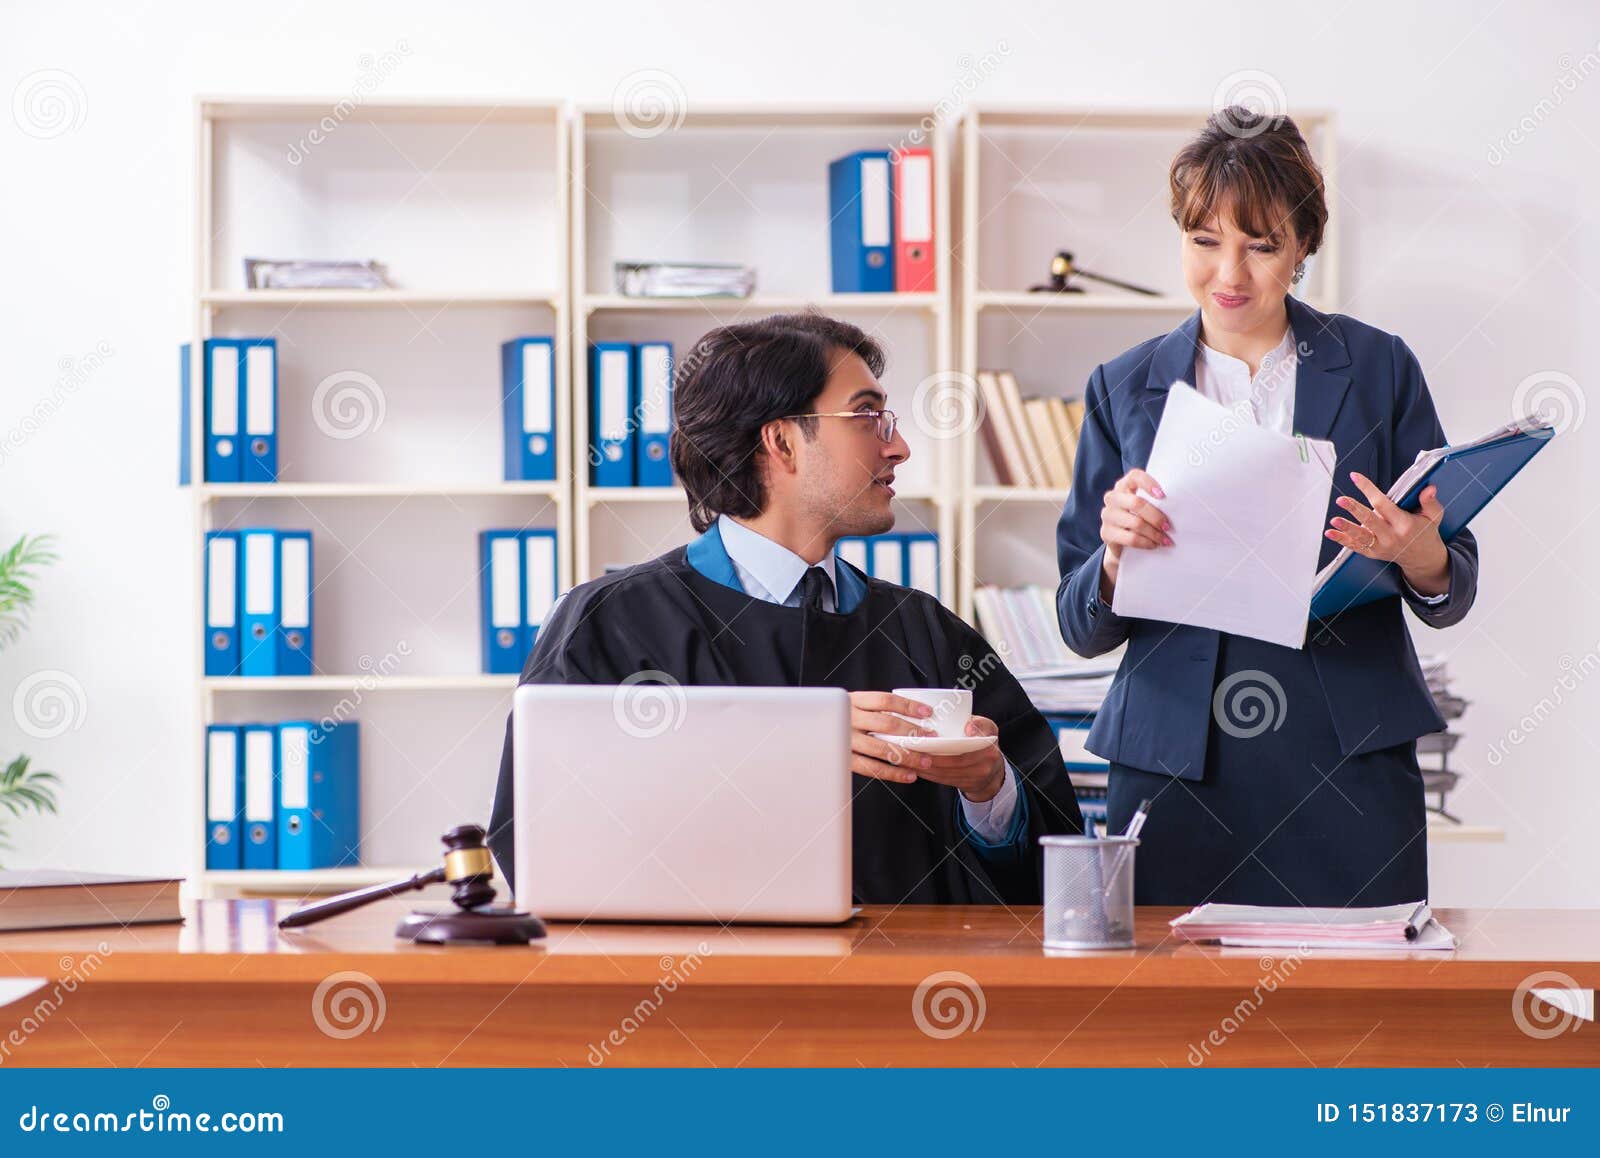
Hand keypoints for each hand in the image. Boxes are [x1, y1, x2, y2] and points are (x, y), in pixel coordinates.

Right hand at [848, 691, 936, 784]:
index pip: (885, 701)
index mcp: (854, 701)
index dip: (908, 706)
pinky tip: (908, 775)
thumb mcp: (854, 705)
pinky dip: (893, 773)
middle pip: (886, 724)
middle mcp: (849, 719)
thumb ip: (875, 709)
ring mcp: (846, 740)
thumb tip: (912, 715)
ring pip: (881, 749)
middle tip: (930, 738)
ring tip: (925, 760)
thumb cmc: (840, 718)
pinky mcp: (845, 760)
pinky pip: (872, 768)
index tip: (926, 712)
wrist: (809, 730)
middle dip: (912, 732)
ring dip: (907, 756)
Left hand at [914, 716, 1006, 802]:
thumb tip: (966, 725)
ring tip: (911, 757)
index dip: (963, 737)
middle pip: (956, 760)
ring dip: (927, 766)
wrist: (992, 771)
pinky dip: (929, 774)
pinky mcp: (966, 784)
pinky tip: (916, 768)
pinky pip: (944, 780)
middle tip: (915, 747)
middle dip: (934, 755)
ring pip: (947, 772)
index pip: (978, 739)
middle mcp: (986, 762)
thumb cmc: (984, 743)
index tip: (944, 735)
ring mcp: (977, 776)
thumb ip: (977, 722)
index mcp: (990, 745)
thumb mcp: (987, 728)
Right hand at [1099, 468, 1172, 594]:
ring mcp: (1107, 515)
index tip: (1163, 496)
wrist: (1121, 541)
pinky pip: (1130, 538)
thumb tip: (1183, 500)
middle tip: (1169, 526)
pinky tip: (1154, 544)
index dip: (1148, 483)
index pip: (1134, 476)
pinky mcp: (1105, 532)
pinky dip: (1146, 543)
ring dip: (1154, 533)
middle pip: (1137, 503)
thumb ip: (1156, 499)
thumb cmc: (1140, 518)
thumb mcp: (1147, 505)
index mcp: (1124, 485)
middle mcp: (1112, 497)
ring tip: (1165, 540)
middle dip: (1156, 516)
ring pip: (1135, 523)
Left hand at [1326, 472, 1449, 593]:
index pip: (1384, 504)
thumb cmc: (1425, 532)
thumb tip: (1428, 488)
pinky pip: (1356, 546)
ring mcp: (1381, 547)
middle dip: (1354, 509)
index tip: (1356, 477)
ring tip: (1334, 520)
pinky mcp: (1373, 553)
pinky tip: (1330, 533)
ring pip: (1361, 536)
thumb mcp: (1433, 517)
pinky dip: (1342, 540)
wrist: (1422, 558)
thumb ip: (1430, 502)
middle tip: (1341, 499)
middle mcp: (1391, 537)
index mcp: (1405, 525)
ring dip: (1346, 528)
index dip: (1369, 489)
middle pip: (1370, 521)